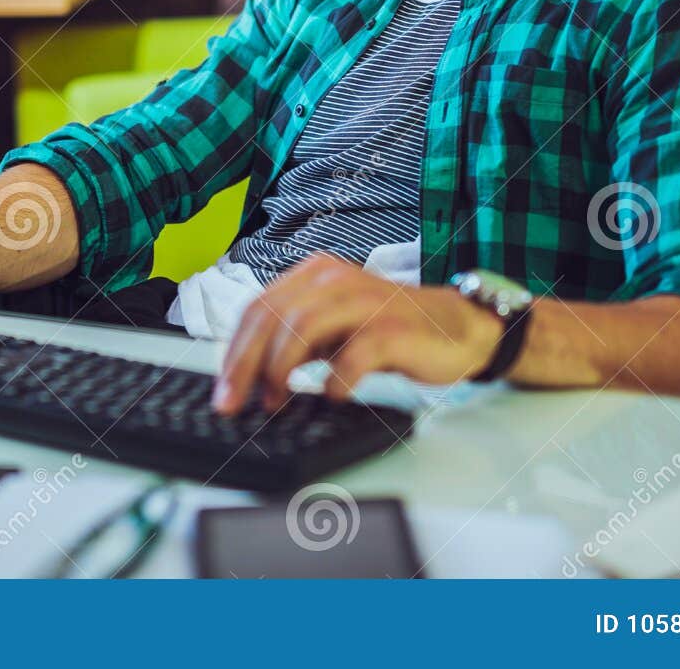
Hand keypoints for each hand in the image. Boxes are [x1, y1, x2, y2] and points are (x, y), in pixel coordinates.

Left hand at [213, 254, 501, 413]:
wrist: (456, 328)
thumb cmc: (389, 330)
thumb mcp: (332, 330)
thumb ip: (294, 342)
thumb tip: (248, 377)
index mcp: (314, 276)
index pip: (258, 309)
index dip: (234, 352)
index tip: (223, 391)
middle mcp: (335, 280)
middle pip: (274, 317)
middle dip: (246, 363)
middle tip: (234, 403)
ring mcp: (365, 301)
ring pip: (304, 326)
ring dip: (281, 368)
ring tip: (276, 401)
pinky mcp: (394, 328)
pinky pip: (356, 352)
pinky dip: (337, 377)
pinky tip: (331, 394)